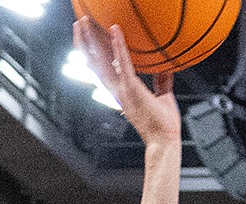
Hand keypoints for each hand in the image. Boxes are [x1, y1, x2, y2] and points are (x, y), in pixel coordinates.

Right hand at [73, 17, 181, 144]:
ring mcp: (122, 89)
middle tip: (78, 23)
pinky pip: (123, 63)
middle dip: (84, 42)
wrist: (164, 140)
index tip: (89, 38)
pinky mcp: (131, 88)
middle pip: (94, 61)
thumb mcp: (162, 96)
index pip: (103, 67)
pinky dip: (119, 46)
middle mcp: (116, 89)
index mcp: (120, 91)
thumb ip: (161, 80)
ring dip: (91, 40)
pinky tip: (115, 29)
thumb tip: (166, 66)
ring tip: (83, 21)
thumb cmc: (164, 123)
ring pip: (100, 60)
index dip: (94, 52)